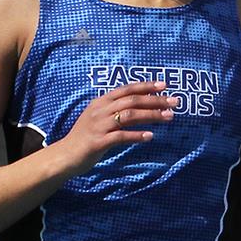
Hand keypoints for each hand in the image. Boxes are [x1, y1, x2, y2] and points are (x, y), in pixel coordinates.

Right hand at [58, 81, 175, 173]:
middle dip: (156, 100)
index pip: (126, 89)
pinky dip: (137, 136)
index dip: (145, 86)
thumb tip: (139, 106)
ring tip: (168, 117)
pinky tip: (150, 137)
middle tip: (174, 102)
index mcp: (101, 102)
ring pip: (130, 116)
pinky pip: (121, 136)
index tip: (164, 85)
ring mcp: (99, 125)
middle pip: (132, 101)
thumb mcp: (98, 118)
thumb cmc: (84, 137)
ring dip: (151, 116)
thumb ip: (114, 110)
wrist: (65, 155)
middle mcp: (100, 110)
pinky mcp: (99, 141)